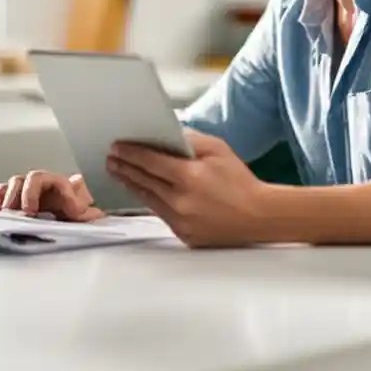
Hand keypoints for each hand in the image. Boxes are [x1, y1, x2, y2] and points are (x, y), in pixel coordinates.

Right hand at [0, 171, 105, 221]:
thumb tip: (87, 211)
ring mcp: (27, 189)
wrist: (67, 214)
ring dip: (8, 197)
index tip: (32, 210)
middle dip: (23, 195)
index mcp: (58, 183)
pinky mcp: (15, 198)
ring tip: (4, 212)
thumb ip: (83, 211)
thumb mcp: (82, 213)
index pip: (47, 179)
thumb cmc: (73, 211)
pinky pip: (2, 192)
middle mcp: (41, 183)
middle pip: (28, 179)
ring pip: (14, 184)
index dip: (37, 192)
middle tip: (22, 213)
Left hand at [107, 130, 269, 247]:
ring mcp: (181, 220)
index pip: (150, 162)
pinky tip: (141, 191)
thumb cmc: (240, 182)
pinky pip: (160, 213)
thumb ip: (190, 141)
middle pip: (143, 180)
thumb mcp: (219, 150)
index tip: (117, 147)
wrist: (258, 216)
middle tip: (111, 159)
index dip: (130, 154)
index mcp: (189, 176)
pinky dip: (149, 200)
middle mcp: (181, 200)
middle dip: (124, 168)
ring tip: (118, 173)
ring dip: (130, 184)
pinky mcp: (183, 233)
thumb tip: (165, 136)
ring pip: (147, 198)